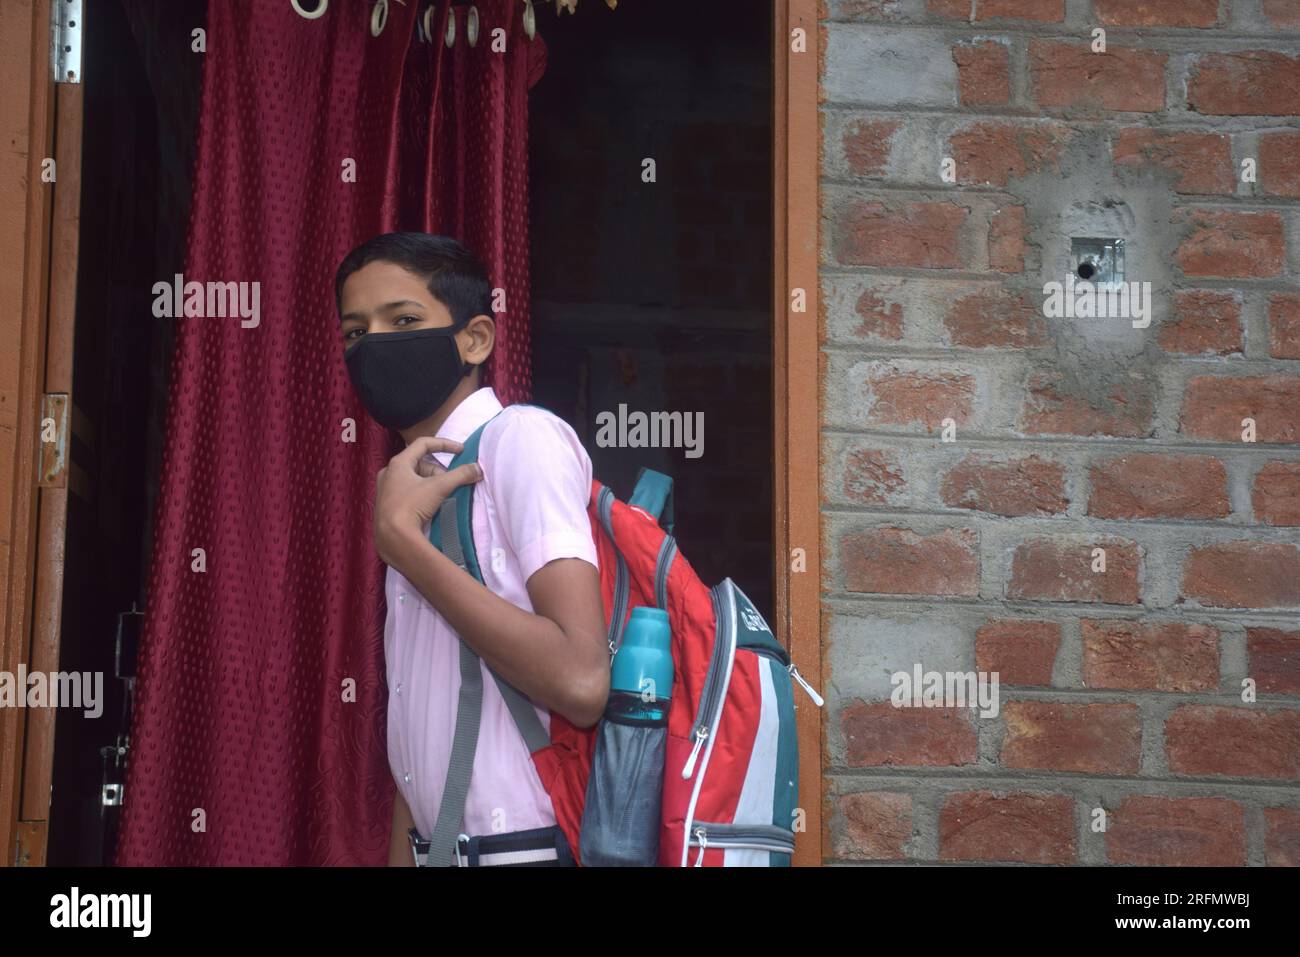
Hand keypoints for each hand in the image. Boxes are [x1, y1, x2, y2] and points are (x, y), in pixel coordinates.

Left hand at [373, 437, 481, 564]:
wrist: (392, 538)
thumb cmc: (412, 506)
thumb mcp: (439, 488)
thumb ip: (460, 475)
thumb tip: (478, 469)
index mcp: (398, 463)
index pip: (423, 443)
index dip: (444, 444)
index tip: (461, 451)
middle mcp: (389, 473)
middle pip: (419, 463)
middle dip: (438, 470)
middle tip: (450, 481)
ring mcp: (386, 489)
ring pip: (413, 477)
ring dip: (430, 482)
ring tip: (441, 494)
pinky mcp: (386, 504)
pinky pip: (407, 490)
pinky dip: (421, 492)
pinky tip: (429, 505)